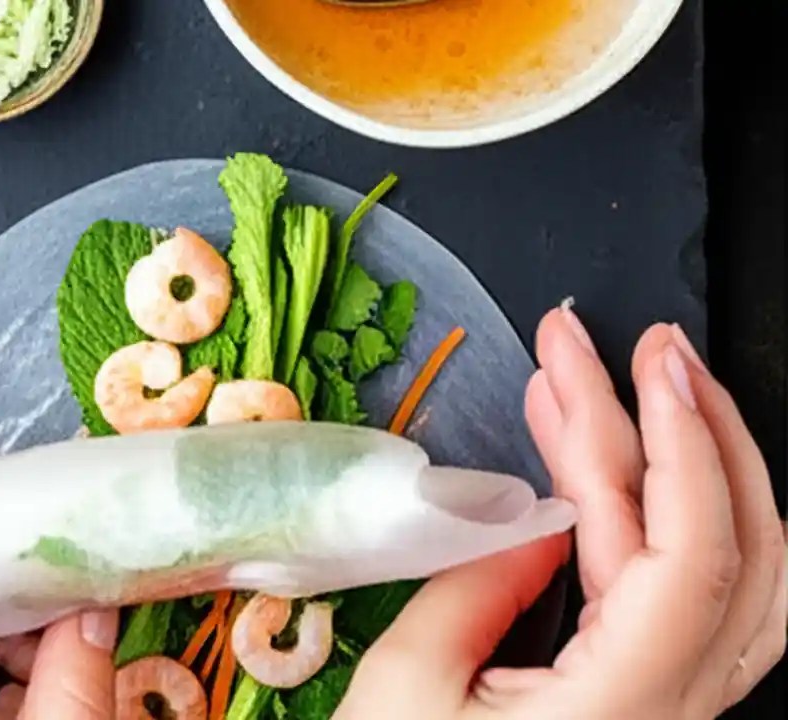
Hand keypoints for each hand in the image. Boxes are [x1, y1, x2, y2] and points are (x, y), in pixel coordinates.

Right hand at [337, 308, 785, 719]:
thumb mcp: (406, 691)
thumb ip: (474, 588)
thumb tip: (532, 510)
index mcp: (619, 713)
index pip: (690, 557)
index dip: (672, 446)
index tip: (629, 362)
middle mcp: (674, 715)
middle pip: (728, 546)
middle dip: (677, 424)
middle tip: (612, 343)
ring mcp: (675, 709)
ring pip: (743, 571)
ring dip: (700, 462)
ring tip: (644, 383)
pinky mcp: (654, 699)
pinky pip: (699, 596)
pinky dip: (670, 516)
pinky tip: (624, 471)